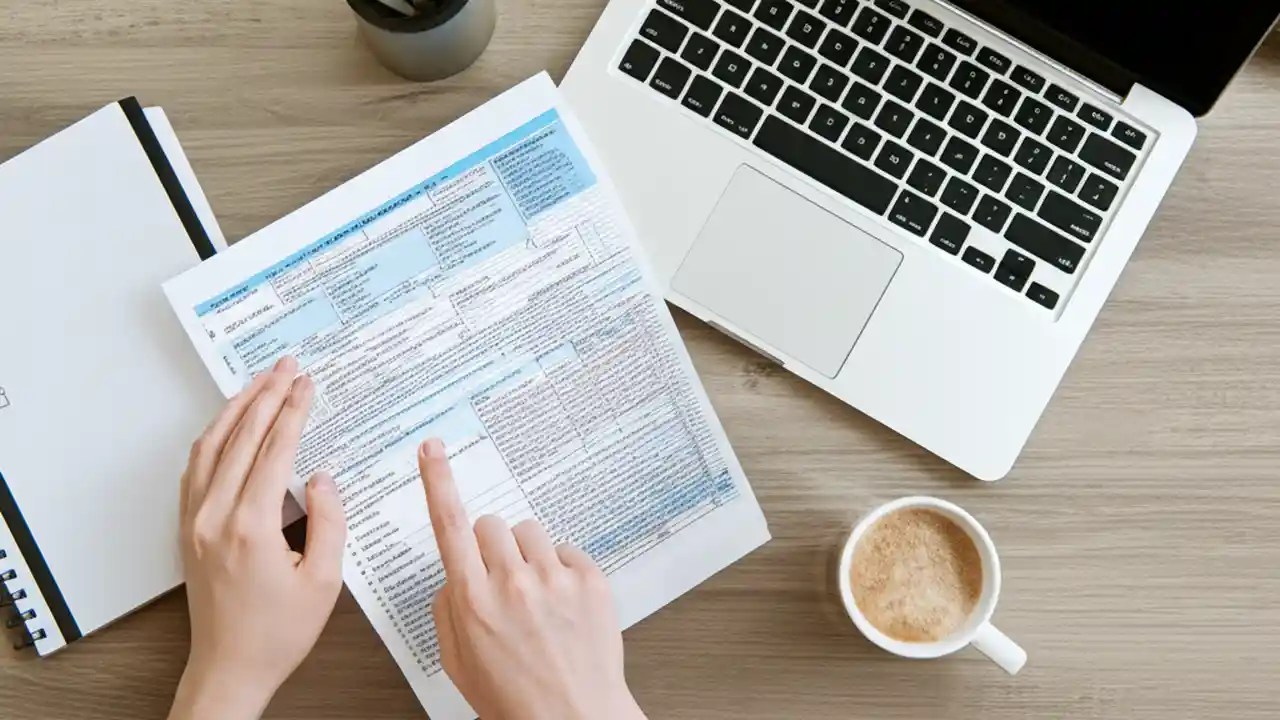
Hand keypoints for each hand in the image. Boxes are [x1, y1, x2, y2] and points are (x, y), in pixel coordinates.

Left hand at [169, 357, 347, 719]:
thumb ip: (329, 523)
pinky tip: (229, 424)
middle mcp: (215, 516)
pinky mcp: (187, 528)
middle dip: (267, 395)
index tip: (307, 384)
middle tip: (287, 367)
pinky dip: (214, 436)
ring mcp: (194, 520)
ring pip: (211, 446)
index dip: (293, 411)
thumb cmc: (277, 633)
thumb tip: (323, 479)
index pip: (274, 449)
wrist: (231, 667)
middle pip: (241, 436)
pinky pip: (196, 467)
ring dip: (236, 408)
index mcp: (251, 527)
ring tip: (259, 382)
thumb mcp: (324, 581)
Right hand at [419, 439, 646, 719]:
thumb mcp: (457, 660)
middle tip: (500, 577)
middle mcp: (512, 582)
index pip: (448, 524)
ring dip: (528, 555)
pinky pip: (568, 550)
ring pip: (530, 532)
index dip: (437, 480)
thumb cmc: (513, 699)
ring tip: (536, 595)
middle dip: (491, 545)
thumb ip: (448, 607)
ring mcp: (555, 579)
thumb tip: (456, 574)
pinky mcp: (591, 581)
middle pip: (492, 524)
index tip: (432, 448)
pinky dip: (562, 570)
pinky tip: (562, 604)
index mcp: (472, 599)